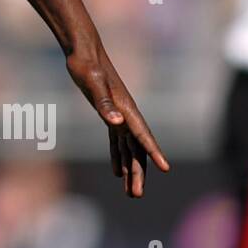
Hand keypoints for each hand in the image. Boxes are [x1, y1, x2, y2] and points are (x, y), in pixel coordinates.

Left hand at [66, 44, 170, 197]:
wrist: (82, 52)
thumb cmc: (86, 65)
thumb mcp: (92, 83)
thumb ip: (103, 103)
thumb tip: (116, 123)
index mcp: (126, 109)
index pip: (143, 135)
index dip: (154, 152)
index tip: (165, 168)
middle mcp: (126, 115)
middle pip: (137, 149)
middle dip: (138, 173)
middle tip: (136, 196)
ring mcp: (119, 115)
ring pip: (129, 149)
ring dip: (130, 170)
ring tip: (130, 193)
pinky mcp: (109, 114)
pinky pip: (118, 141)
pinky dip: (118, 156)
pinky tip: (117, 171)